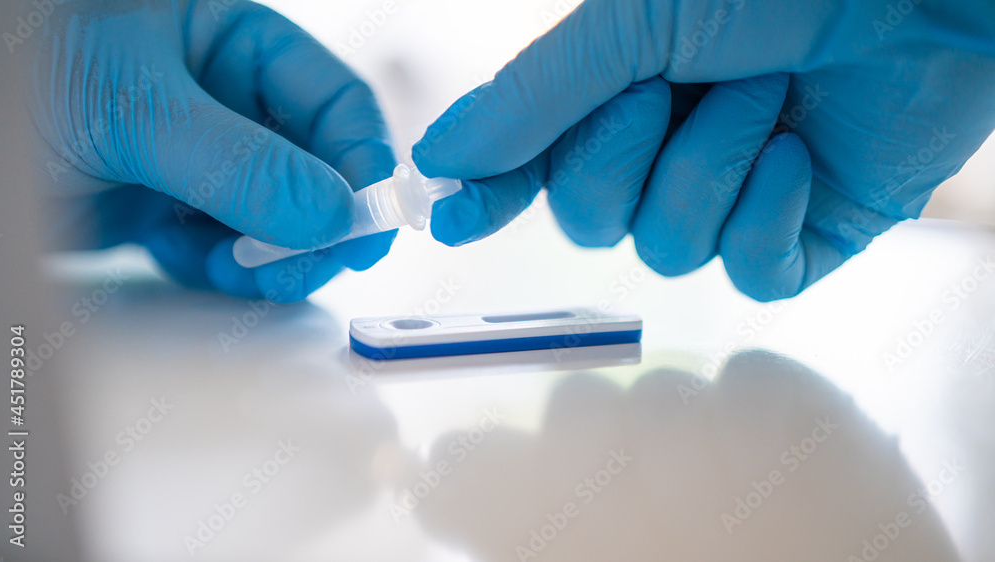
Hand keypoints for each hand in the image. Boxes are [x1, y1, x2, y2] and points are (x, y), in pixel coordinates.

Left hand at [25, 0, 395, 302]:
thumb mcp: (131, 108)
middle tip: (306, 263)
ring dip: (274, 254)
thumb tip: (331, 211)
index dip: (364, 160)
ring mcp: (201, 159)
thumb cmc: (16, 77)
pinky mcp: (171, 211)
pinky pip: (231, 248)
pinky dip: (227, 268)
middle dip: (320, 222)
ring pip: (281, 218)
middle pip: (318, 168)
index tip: (370, 221)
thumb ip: (240, 161)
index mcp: (229, 38)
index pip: (334, 100)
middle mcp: (225, 99)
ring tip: (240, 268)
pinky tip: (196, 262)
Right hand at [412, 0, 994, 300]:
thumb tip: (442, 156)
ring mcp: (731, 198)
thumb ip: (533, 97)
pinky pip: (750, 273)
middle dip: (626, 155)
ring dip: (711, 167)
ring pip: (665, 250)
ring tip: (766, 96)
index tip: (451, 218)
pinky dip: (769, 213)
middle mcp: (664, 152)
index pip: (528, 167)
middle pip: (587, 219)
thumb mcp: (632, 22)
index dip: (486, 196)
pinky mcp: (799, 235)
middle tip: (676, 85)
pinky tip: (799, 149)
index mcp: (617, 97)